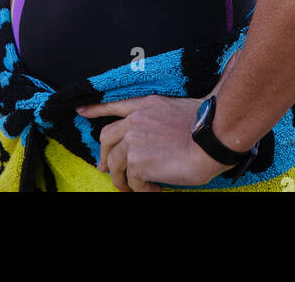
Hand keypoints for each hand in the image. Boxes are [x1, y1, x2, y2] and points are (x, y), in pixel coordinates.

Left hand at [77, 96, 225, 191]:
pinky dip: (142, 190)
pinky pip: (132, 181)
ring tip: (136, 189)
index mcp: (146, 104)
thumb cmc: (205, 127)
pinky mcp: (137, 161)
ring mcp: (134, 139)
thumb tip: (150, 142)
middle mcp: (136, 119)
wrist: (212, 137)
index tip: (81, 111)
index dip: (96, 109)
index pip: (115, 105)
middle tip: (106, 169)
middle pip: (106, 137)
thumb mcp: (176, 111)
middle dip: (104, 156)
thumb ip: (156, 121)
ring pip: (115, 164)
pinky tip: (155, 190)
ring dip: (123, 180)